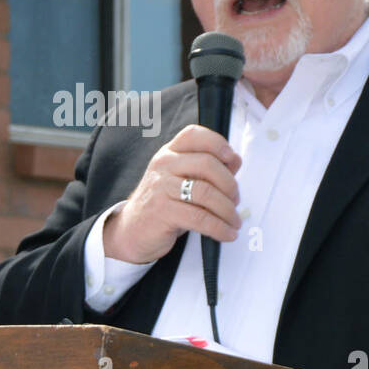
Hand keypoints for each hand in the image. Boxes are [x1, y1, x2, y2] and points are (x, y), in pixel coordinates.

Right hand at [103, 124, 242, 263]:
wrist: (133, 230)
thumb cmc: (163, 204)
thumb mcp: (182, 180)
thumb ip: (207, 169)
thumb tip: (235, 160)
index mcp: (170, 153)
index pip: (194, 134)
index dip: (218, 143)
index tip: (232, 158)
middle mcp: (164, 165)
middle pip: (207, 164)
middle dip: (230, 184)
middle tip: (236, 200)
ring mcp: (161, 187)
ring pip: (206, 192)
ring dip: (227, 210)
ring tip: (234, 221)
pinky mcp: (162, 211)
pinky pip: (200, 218)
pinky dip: (219, 228)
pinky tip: (227, 233)